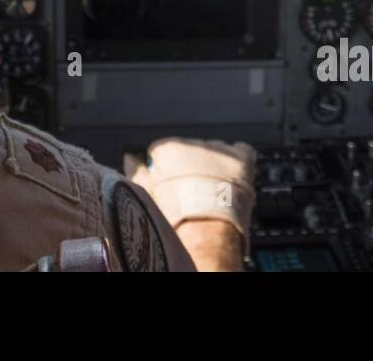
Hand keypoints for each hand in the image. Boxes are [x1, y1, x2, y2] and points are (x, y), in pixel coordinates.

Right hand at [124, 138, 256, 271]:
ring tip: (213, 188)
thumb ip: (136, 171)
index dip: (166, 169)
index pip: (163, 150)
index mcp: (168, 148)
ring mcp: (218, 150)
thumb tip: (130, 158)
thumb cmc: (175, 215)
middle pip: (190, 150)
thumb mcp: (146, 193)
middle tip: (191, 190)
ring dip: (213, 164)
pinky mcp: (240, 159)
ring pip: (214, 151)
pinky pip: (242, 150)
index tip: (169, 183)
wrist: (207, 229)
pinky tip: (234, 174)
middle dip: (190, 166)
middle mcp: (194, 143)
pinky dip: (238, 159)